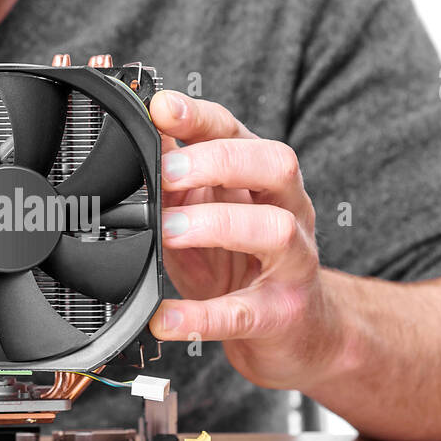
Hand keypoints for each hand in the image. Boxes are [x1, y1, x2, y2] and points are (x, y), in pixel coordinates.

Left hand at [148, 90, 346, 389]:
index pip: (238, 132)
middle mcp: (287, 211)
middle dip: (219, 161)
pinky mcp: (280, 314)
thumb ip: (176, 179)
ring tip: (170, 231)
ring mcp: (292, 263)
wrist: (297, 331)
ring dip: (218, 224)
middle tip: (168, 173)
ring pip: (275, 229)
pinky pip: (244, 313)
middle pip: (274, 164)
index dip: (201, 117)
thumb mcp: (204, 213)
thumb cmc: (243, 265)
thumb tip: (144, 137)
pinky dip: (201, 316)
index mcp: (262, 179)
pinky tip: (165, 318)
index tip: (162, 109)